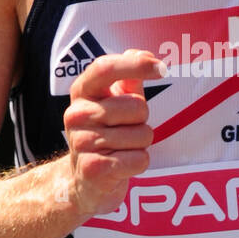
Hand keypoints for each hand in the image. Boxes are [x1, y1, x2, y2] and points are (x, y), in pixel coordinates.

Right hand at [61, 48, 165, 220]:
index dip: (135, 64)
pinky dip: (138, 164)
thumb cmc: (105, 135)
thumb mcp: (113, 104)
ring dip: (140, 145)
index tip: (162, 68)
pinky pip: (138, 160)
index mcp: (83, 92)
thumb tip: (144, 54)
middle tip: (126, 132)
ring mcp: (82, 142)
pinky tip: (121, 166)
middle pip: (137, 107)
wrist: (84, 182)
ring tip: (121, 150)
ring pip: (142, 135)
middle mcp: (77, 114)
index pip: (106, 68)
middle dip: (142, 121)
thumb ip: (128, 79)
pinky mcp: (93, 169)